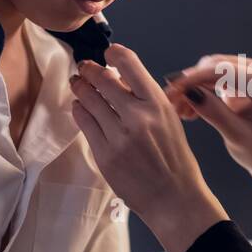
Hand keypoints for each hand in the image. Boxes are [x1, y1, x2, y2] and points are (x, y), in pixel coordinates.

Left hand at [68, 43, 226, 251]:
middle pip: (102, 79)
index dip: (113, 53)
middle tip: (84, 67)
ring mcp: (119, 136)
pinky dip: (79, 110)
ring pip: (88, 99)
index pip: (130, 63)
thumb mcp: (169, 120)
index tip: (107, 54)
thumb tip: (118, 78)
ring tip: (78, 84)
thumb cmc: (173, 160)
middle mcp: (139, 116)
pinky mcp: (105, 154)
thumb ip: (146, 99)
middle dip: (89, 69)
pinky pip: (84, 122)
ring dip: (80, 87)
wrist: (174, 197)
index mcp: (159, 104)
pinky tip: (80, 107)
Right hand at [162, 54, 251, 176]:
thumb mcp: (236, 135)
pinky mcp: (247, 76)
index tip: (171, 89)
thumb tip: (187, 92)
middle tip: (169, 101)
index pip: (225, 71)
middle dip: (191, 84)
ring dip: (193, 88)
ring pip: (213, 70)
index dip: (195, 79)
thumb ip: (213, 112)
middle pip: (218, 66)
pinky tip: (189, 110)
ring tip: (178, 110)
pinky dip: (201, 91)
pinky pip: (217, 77)